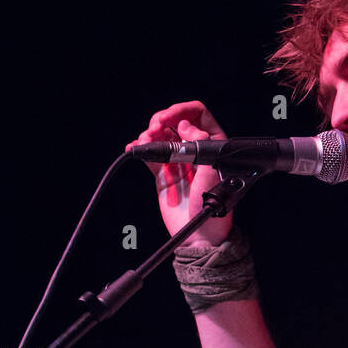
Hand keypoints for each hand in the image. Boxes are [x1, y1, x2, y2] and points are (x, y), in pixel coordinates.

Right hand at [125, 100, 232, 245]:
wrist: (200, 235)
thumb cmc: (213, 207)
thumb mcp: (211, 175)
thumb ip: (201, 148)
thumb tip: (186, 127)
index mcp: (213, 146)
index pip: (198, 115)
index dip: (182, 112)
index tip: (169, 119)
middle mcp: (195, 150)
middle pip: (175, 122)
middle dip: (161, 121)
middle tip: (154, 129)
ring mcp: (178, 161)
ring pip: (161, 136)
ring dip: (149, 134)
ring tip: (144, 142)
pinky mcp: (164, 174)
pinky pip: (150, 155)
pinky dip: (140, 149)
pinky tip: (134, 148)